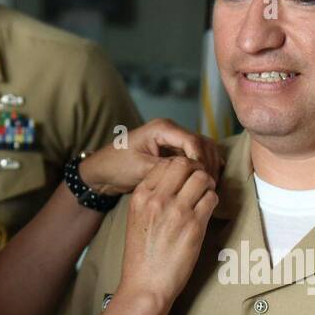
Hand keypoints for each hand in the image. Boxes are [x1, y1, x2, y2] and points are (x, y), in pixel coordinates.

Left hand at [79, 119, 223, 196]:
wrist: (103, 170)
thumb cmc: (117, 166)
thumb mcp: (141, 169)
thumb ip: (167, 168)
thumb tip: (193, 173)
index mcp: (162, 128)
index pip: (194, 141)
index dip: (203, 161)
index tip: (204, 181)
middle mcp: (171, 131)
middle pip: (203, 143)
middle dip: (210, 164)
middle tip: (211, 185)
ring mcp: (174, 141)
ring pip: (203, 150)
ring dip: (209, 166)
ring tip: (210, 186)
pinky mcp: (174, 152)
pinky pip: (196, 157)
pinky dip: (203, 168)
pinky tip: (204, 183)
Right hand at [120, 156, 218, 304]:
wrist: (146, 285)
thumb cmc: (142, 256)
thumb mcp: (137, 219)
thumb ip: (151, 198)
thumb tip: (174, 183)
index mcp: (141, 196)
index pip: (166, 164)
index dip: (181, 167)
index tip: (186, 178)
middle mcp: (158, 199)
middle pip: (185, 164)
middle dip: (196, 170)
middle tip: (200, 183)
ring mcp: (177, 211)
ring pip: (202, 178)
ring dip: (208, 185)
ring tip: (205, 196)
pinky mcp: (194, 226)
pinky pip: (212, 199)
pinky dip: (213, 201)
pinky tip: (207, 211)